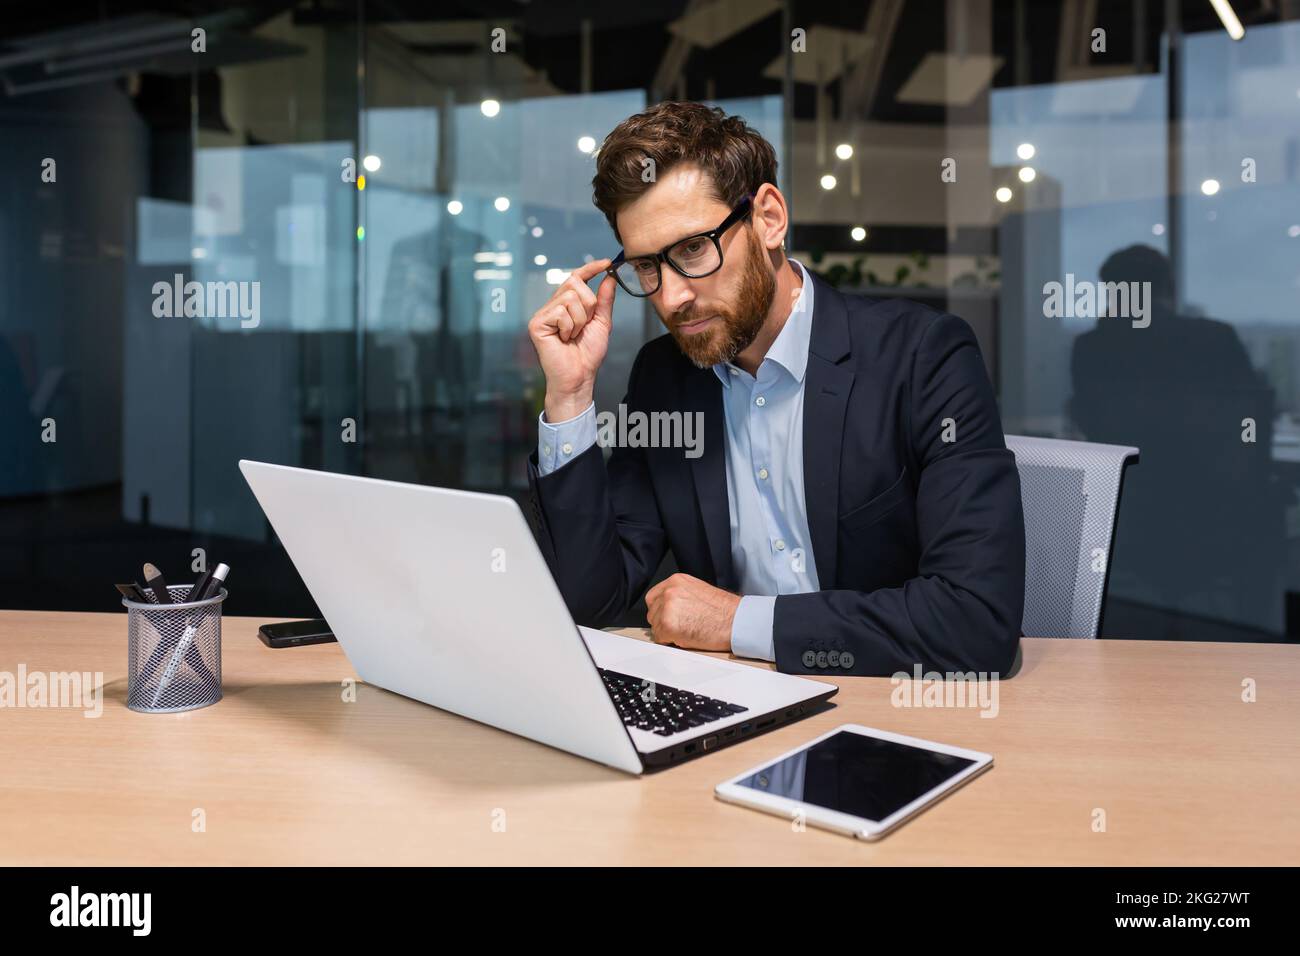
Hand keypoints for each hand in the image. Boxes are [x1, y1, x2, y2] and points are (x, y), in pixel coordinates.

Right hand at [527, 258, 615, 421]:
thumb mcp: (601, 323)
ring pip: (569, 298)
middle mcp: (552, 306)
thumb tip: (609, 277)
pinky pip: (561, 311)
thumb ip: (604, 300)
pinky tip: (565, 340)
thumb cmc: (587, 354)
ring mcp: (543, 314)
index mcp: (566, 305)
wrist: (579, 377)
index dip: (590, 268)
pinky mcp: (537, 323)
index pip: (576, 278)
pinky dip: (570, 327)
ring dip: (580, 320)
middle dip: (589, 304)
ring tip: (574, 336)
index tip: (606, 263)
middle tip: (585, 325)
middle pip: (574, 283)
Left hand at [645, 573, 740, 652]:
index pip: (653, 597)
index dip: (660, 610)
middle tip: (681, 627)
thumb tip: (668, 607)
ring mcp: (667, 607)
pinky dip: (671, 642)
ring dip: (668, 633)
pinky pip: (660, 638)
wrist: (737, 621)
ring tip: (688, 631)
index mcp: (676, 581)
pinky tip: (687, 637)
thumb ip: (680, 595)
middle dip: (663, 622)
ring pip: (655, 627)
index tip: (668, 617)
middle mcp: (669, 591)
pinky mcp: (668, 625)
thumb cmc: (724, 610)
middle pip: (652, 612)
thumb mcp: (698, 591)